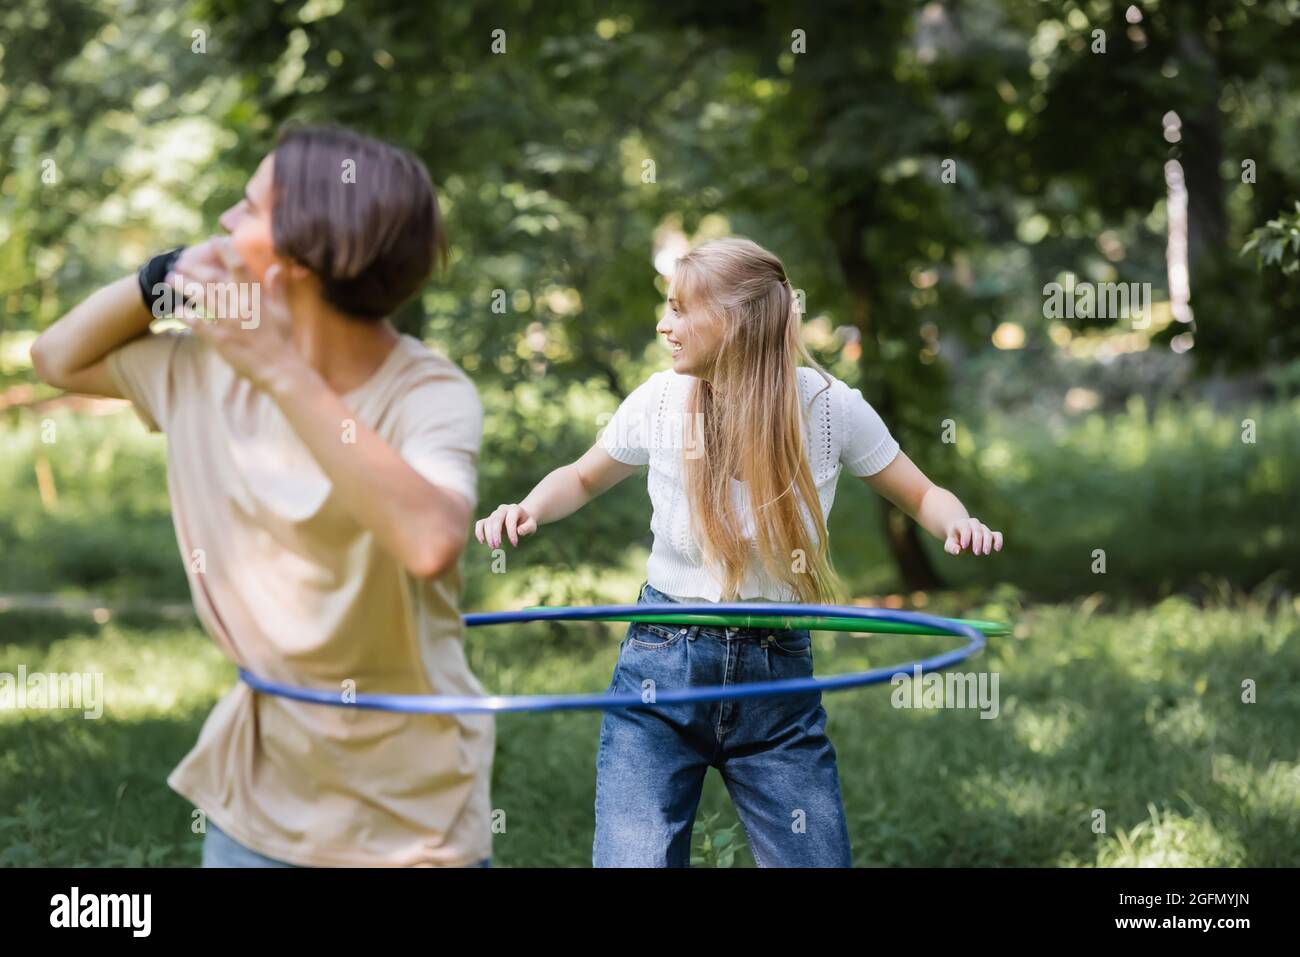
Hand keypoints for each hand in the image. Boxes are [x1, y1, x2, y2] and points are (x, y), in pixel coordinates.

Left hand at [171, 238, 302, 392]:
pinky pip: (197, 323)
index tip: (214, 240)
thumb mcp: (284, 312)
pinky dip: (185, 316)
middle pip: (211, 279)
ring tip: (170, 279)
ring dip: (183, 285)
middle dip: (193, 267)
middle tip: (180, 260)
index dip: (224, 250)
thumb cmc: (283, 341)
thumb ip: (278, 289)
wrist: (280, 370)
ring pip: (200, 297)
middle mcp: (239, 305)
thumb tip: (276, 267)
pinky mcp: (219, 339)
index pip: (237, 265)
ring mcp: (228, 321)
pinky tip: (177, 309)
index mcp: (256, 297)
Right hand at [475, 503, 537, 547]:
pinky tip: (481, 541)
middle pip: (496, 519)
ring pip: (488, 522)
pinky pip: (480, 523)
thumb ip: (527, 528)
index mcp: (515, 509)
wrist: (521, 517)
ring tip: (493, 547)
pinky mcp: (489, 519)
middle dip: (495, 534)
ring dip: (489, 536)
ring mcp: (495, 514)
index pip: (510, 520)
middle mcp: (503, 509)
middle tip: (497, 546)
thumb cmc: (527, 523)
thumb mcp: (532, 525)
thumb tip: (519, 531)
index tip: (514, 544)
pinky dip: (479, 531)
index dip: (511, 532)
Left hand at [943, 517, 1002, 555]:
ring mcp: (983, 528)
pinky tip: (997, 549)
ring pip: (987, 533)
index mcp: (962, 524)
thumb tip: (958, 551)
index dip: (965, 536)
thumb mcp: (950, 544)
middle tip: (976, 553)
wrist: (961, 534)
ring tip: (985, 553)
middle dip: (977, 541)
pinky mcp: (990, 534)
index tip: (963, 546)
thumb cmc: (955, 540)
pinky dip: (998, 541)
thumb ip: (952, 548)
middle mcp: (973, 524)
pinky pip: (997, 535)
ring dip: (987, 543)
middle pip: (977, 530)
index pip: (965, 527)